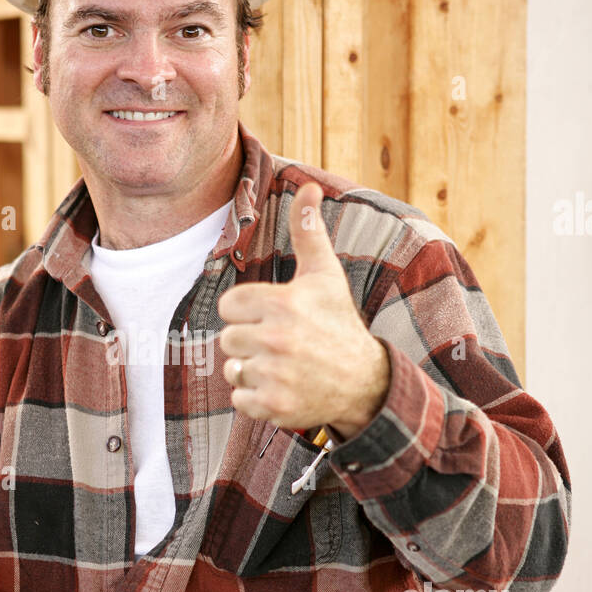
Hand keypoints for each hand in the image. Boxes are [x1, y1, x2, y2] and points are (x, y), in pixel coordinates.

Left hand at [217, 181, 390, 438]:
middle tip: (282, 344)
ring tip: (283, 366)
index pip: (228, 307)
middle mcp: (277, 339)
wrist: (364, 382)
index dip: (247, 312)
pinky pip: (239, 400)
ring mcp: (275, 375)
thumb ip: (308, 232)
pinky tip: (282, 387)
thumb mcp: (325, 276)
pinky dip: (255, 398)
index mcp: (283, 304)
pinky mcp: (274, 406)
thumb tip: (308, 186)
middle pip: (227, 339)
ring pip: (232, 370)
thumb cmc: (338, 323)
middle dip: (249, 342)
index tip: (273, 316)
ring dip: (251, 371)